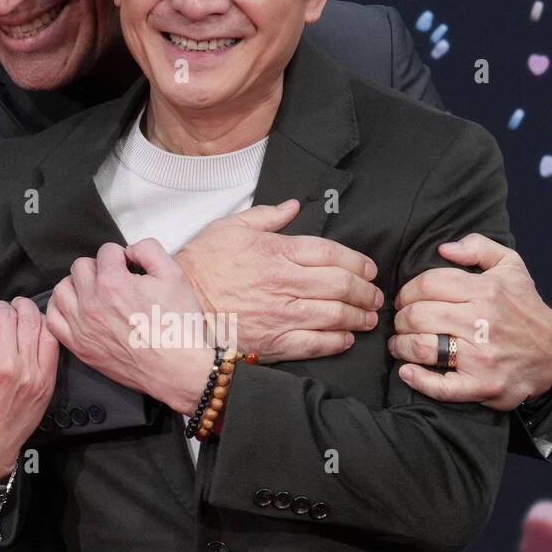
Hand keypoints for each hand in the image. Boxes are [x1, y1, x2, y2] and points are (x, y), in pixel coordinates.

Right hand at [0, 285, 58, 478]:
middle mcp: (5, 363)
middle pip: (8, 313)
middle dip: (0, 310)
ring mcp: (29, 372)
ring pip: (32, 320)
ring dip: (23, 312)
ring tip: (14, 318)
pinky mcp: (45, 381)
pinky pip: (50, 340)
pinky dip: (42, 328)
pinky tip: (31, 331)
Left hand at [46, 240, 213, 414]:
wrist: (176, 369)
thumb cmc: (178, 325)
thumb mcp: (175, 275)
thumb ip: (149, 250)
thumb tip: (130, 250)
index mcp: (113, 282)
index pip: (106, 251)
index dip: (122, 257)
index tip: (130, 269)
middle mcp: (91, 302)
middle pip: (81, 267)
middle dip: (99, 268)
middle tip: (115, 281)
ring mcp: (82, 326)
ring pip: (61, 290)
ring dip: (76, 285)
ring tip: (93, 292)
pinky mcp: (79, 346)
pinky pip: (52, 320)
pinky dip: (60, 309)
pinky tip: (75, 309)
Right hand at [173, 199, 382, 361]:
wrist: (177, 309)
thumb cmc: (200, 267)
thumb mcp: (229, 228)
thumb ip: (267, 217)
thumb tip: (294, 207)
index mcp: (276, 252)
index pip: (331, 254)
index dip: (357, 262)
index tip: (368, 270)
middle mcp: (284, 283)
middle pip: (341, 285)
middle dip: (366, 292)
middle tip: (375, 296)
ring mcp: (281, 315)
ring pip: (335, 315)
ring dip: (358, 317)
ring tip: (367, 318)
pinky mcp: (274, 343)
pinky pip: (316, 344)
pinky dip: (337, 342)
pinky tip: (345, 338)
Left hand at [388, 234, 551, 409]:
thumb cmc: (525, 307)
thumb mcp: (511, 266)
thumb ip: (479, 248)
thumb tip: (444, 248)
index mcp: (486, 290)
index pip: (428, 284)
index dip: (407, 290)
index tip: (404, 299)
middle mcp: (482, 322)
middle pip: (418, 315)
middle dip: (401, 318)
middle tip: (400, 322)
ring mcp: (481, 356)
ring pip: (422, 347)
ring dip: (401, 346)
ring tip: (399, 344)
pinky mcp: (482, 385)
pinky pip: (441, 387)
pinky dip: (418, 380)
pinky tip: (407, 372)